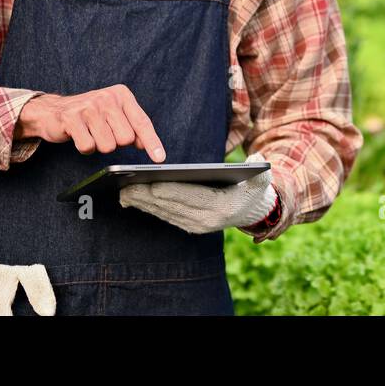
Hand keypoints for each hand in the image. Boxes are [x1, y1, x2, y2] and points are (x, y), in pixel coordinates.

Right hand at [15, 84, 164, 161]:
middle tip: (104, 132)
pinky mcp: (71, 118)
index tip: (160, 159)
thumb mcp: (114, 115)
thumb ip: (132, 127)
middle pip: (125, 138)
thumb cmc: (89, 115)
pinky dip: (85, 147)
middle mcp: (106, 98)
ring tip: (91, 133)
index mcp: (121, 95)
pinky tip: (80, 135)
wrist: (53, 111)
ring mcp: (88, 107)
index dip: (152, 142)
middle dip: (116, 142)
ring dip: (99, 145)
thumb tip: (145, 145)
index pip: (142, 123)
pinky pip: (88, 147)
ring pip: (107, 145)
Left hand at [119, 152, 275, 233]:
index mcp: (221, 208)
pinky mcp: (188, 226)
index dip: (170, 191)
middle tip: (125, 186)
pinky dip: (148, 208)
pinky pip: (165, 216)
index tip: (151, 184)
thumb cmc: (253, 190)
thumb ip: (260, 171)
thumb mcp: (261, 180)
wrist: (253, 212)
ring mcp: (196, 225)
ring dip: (143, 203)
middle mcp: (206, 221)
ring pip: (164, 213)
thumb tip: (256, 160)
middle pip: (172, 206)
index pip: (192, 198)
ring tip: (123, 192)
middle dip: (148, 197)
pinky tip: (132, 200)